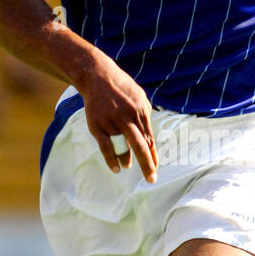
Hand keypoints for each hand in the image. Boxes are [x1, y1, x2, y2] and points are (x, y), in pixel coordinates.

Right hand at [77, 50, 157, 181]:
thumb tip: (149, 138)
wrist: (97, 77)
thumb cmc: (121, 88)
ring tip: (128, 166)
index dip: (152, 154)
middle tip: (151, 178)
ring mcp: (112, 121)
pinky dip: (112, 159)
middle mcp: (128, 117)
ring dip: (128, 160)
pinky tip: (117, 168)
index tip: (156, 166)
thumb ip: (146, 115)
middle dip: (147, 164)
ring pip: (123, 147)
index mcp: (141, 110)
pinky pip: (106, 147)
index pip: (149, 138)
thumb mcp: (140, 96)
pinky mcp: (98, 126)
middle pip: (140, 146)